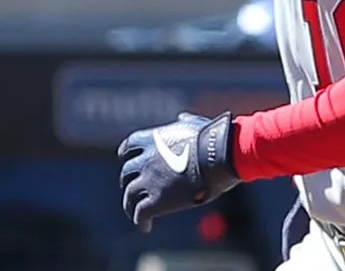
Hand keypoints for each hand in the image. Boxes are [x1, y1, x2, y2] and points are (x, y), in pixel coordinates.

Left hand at [118, 111, 238, 229]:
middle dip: (128, 181)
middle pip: (127, 174)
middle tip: (134, 189)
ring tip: (135, 212)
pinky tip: (146, 227)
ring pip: (129, 196)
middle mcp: (145, 160)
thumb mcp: (196, 124)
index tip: (124, 158)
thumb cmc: (214, 139)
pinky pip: (140, 215)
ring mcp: (149, 181)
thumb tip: (181, 118)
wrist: (219, 156)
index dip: (125, 154)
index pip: (129, 146)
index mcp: (153, 139)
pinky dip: (141, 221)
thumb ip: (185, 122)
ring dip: (130, 205)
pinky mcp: (156, 202)